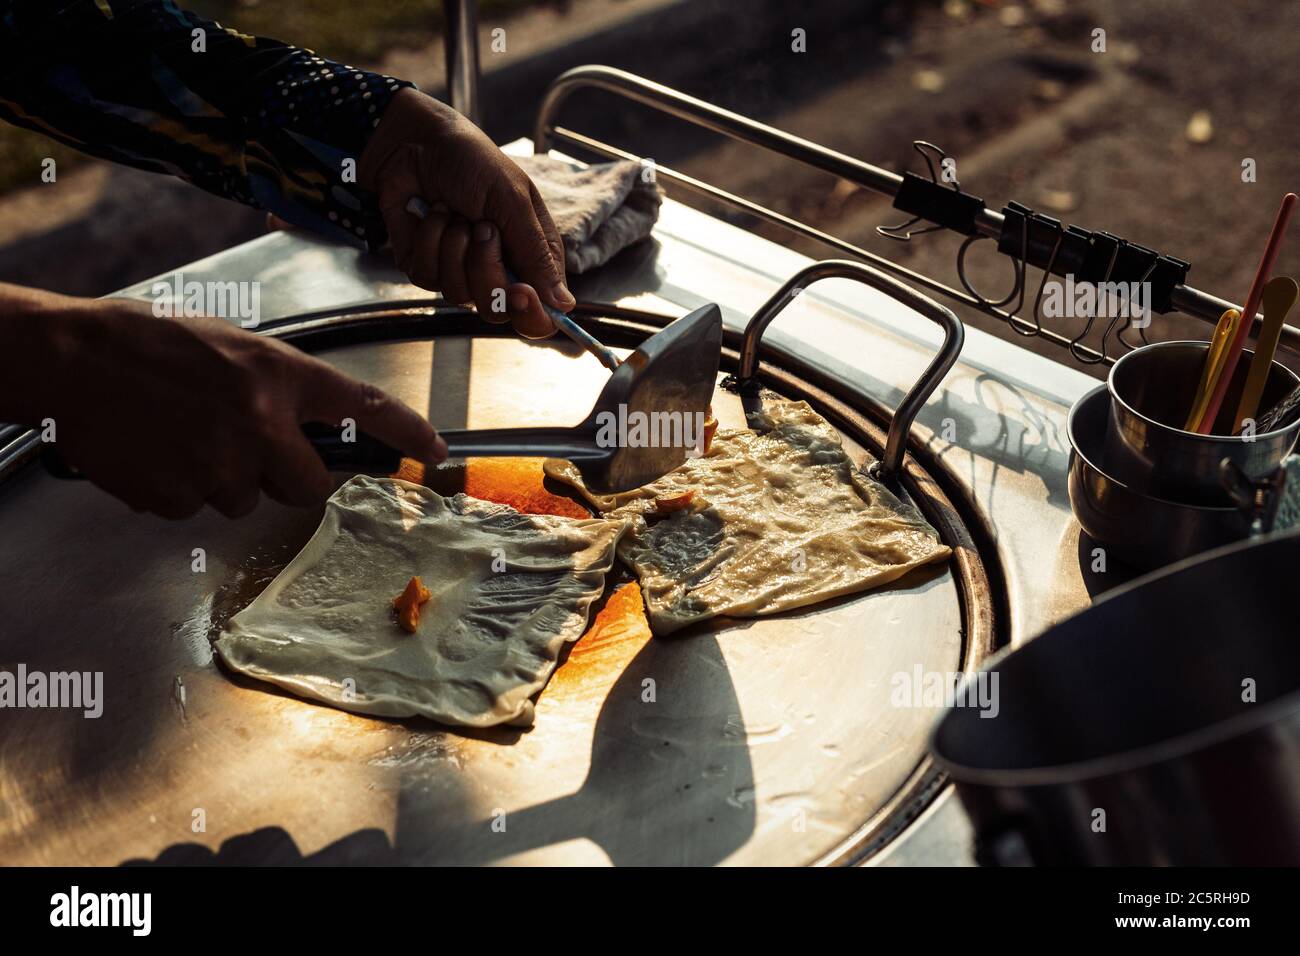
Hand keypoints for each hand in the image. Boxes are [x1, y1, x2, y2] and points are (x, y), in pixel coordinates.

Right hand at [7, 289, 444, 518]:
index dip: (408, 434)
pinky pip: (196, 509)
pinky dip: (181, 489)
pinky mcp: (178, 495)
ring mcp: (219, 465)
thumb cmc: (147, 342)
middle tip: (251, 448)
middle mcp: (259, 424)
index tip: (436, 451)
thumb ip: (276, 386)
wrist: (71, 359)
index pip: (364, 408)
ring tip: (183, 435)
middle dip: (288, 476)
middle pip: (308, 486)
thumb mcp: (232, 345)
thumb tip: (307, 428)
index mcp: (277, 375)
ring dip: (225, 479)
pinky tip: (157, 451)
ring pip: (246, 499)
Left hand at [358, 88, 570, 338]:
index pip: (540, 312)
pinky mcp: (426, 268)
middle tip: (482, 227)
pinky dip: (428, 240)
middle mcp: (498, 270)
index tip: (519, 291)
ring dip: (453, 245)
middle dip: (485, 267)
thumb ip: (536, 253)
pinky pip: (427, 277)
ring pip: (458, 294)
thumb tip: (564, 304)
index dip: (532, 313)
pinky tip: (432, 214)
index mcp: (531, 258)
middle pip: (496, 310)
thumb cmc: (472, 162)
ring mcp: (460, 272)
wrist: (416, 142)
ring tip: (455, 213)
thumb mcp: (513, 200)